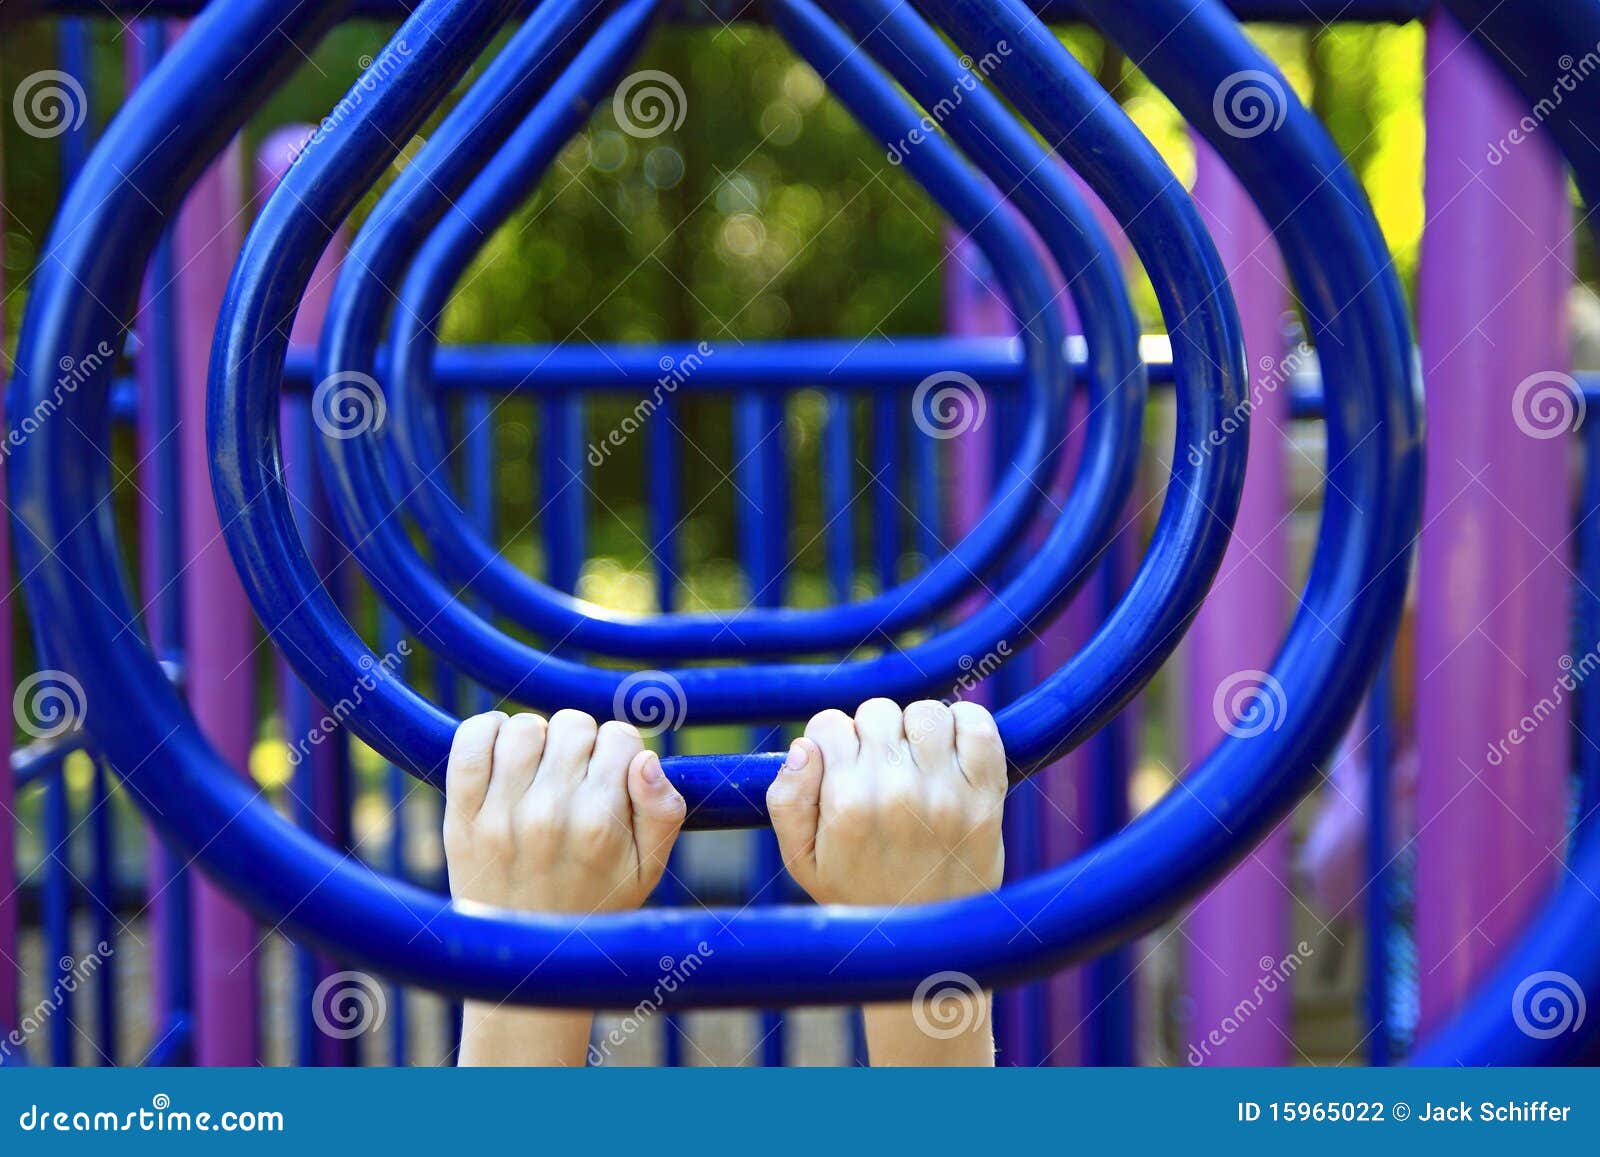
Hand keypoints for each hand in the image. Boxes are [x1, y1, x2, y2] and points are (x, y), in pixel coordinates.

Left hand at [445, 709, 686, 1064]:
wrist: (529, 959)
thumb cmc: (596, 906)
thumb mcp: (648, 870)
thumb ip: (663, 812)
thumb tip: (646, 758)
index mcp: (600, 825)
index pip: (621, 738)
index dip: (621, 751)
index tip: (612, 777)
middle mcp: (549, 816)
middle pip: (574, 725)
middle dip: (581, 743)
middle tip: (576, 777)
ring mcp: (499, 815)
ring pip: (524, 727)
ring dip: (537, 737)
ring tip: (540, 767)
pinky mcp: (461, 817)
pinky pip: (469, 742)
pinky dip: (486, 730)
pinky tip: (502, 749)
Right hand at [767, 698, 1005, 904]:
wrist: (928, 947)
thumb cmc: (859, 897)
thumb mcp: (802, 861)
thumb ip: (786, 800)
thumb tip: (804, 746)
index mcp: (847, 805)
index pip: (828, 725)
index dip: (833, 744)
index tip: (843, 769)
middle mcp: (897, 793)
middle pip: (877, 712)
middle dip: (873, 736)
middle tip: (881, 772)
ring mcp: (947, 793)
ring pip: (926, 712)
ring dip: (918, 730)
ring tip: (916, 763)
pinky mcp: (986, 796)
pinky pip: (978, 724)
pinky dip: (966, 724)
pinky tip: (952, 751)